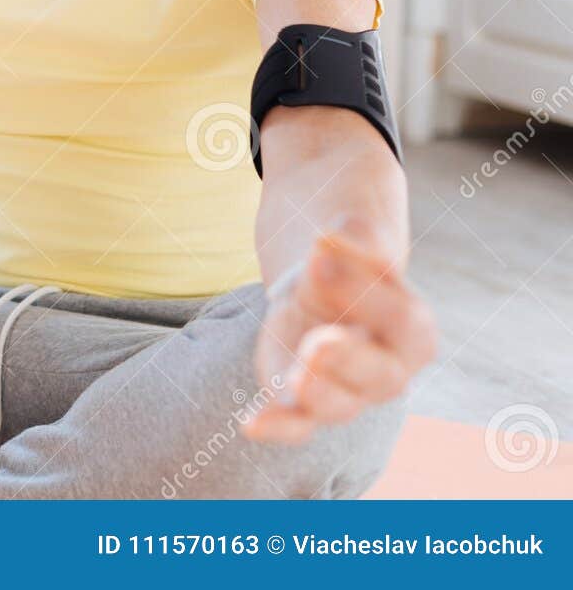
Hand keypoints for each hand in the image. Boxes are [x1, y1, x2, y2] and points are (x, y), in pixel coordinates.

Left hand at [244, 229, 435, 444]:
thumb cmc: (348, 261)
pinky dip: (277, 427)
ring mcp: (346, 393)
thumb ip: (356, 238)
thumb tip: (328, 243)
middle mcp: (388, 371)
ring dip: (316, 394)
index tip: (321, 258)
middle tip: (320, 342)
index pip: (402, 319)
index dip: (364, 294)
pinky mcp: (303, 401)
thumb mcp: (356, 238)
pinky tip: (250, 424)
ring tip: (294, 381)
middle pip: (382, 377)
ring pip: (339, 407)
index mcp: (414, 330)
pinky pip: (296, 425)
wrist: (319, 282)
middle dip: (349, 359)